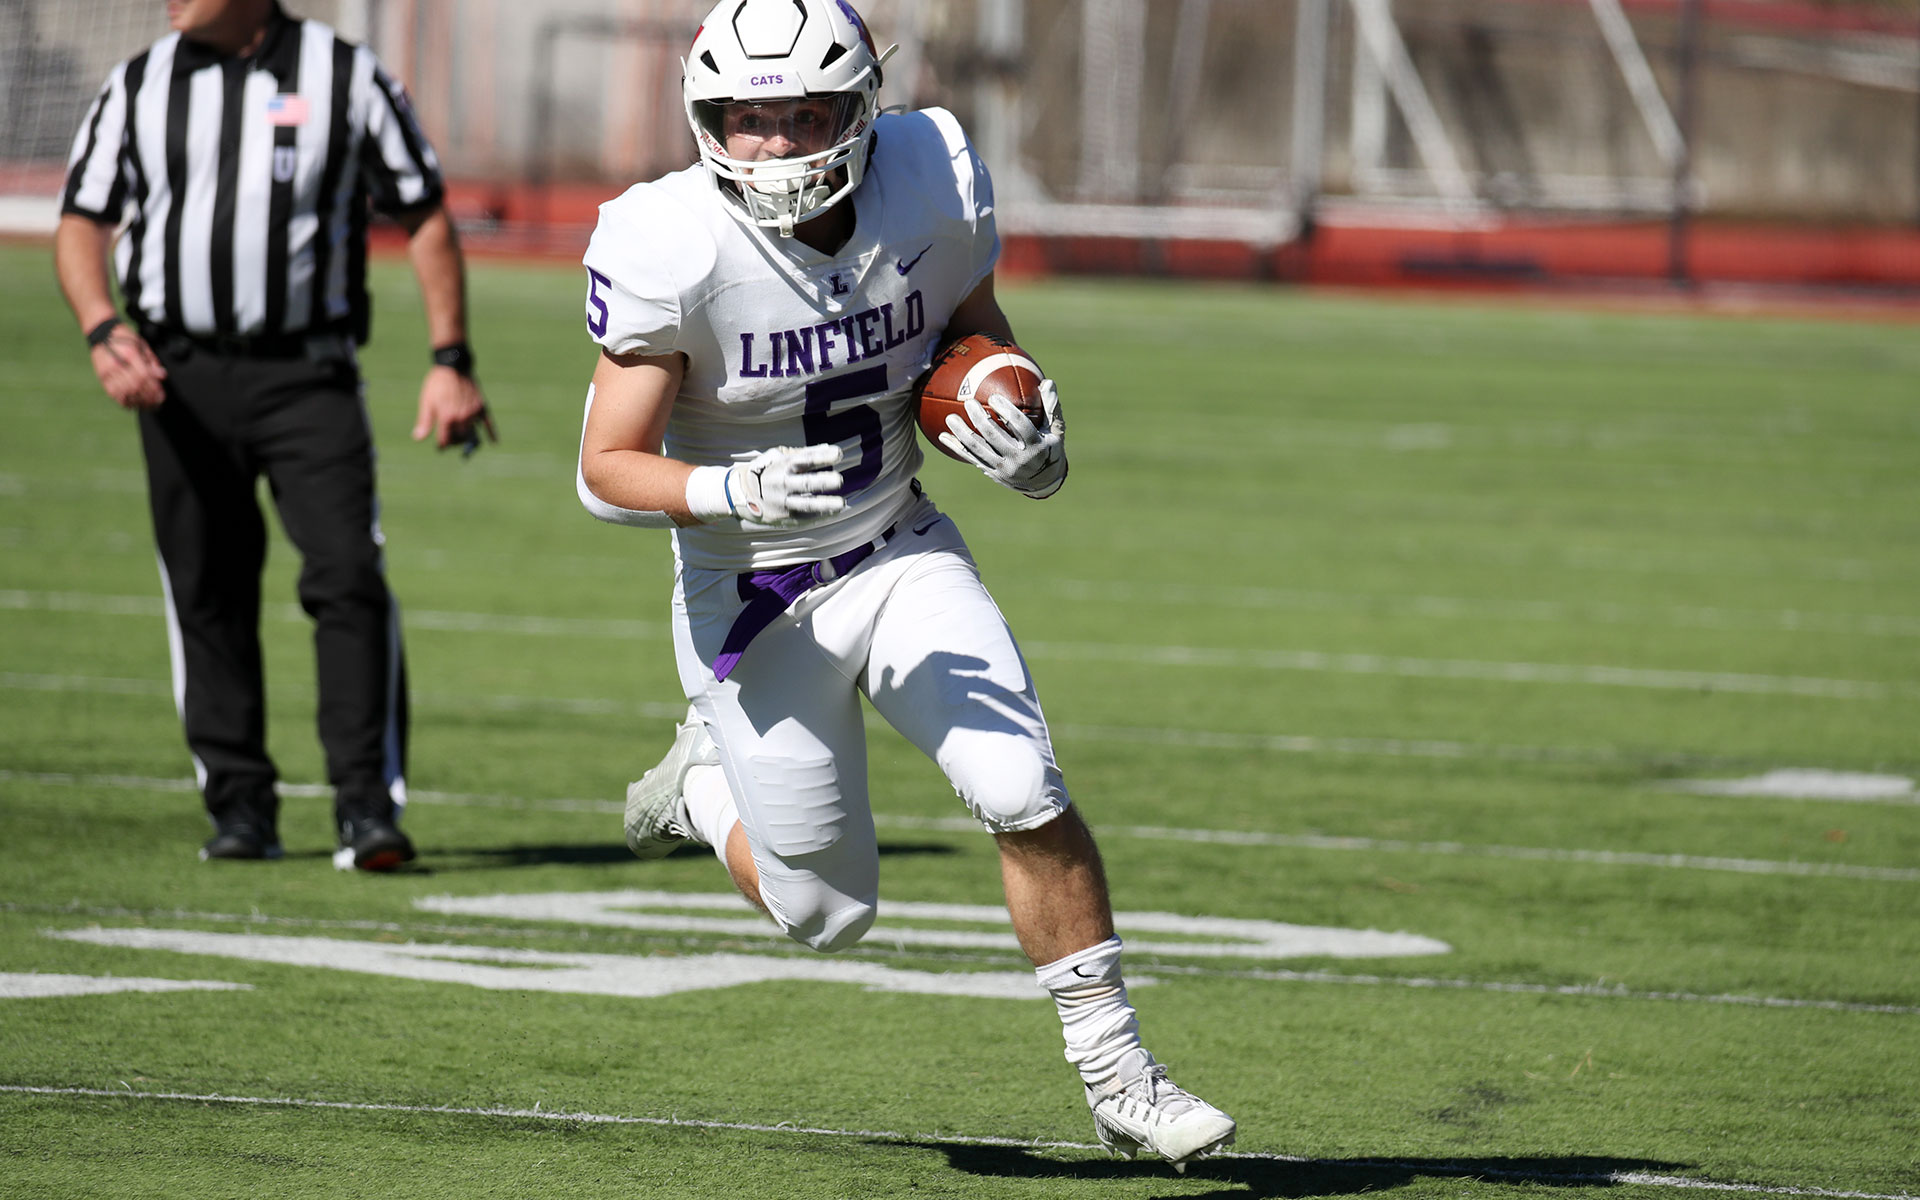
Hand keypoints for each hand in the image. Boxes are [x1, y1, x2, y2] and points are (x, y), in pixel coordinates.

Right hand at [89, 327, 166, 409]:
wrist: (101, 331)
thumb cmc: (124, 337)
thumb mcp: (142, 344)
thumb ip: (152, 361)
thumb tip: (162, 375)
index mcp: (130, 353)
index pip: (143, 376)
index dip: (153, 387)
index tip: (161, 394)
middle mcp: (117, 363)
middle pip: (135, 386)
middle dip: (148, 397)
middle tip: (158, 402)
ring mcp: (107, 371)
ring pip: (124, 392)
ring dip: (138, 401)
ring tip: (148, 405)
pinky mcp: (102, 376)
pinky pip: (113, 393)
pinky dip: (124, 401)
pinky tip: (133, 405)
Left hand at [414, 365, 495, 453]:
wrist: (453, 366)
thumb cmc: (437, 384)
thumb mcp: (427, 402)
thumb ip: (425, 421)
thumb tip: (418, 438)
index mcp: (447, 418)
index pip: (445, 441)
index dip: (442, 446)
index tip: (440, 447)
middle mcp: (462, 418)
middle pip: (459, 440)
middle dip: (454, 442)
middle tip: (450, 440)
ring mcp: (473, 413)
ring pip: (471, 433)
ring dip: (466, 438)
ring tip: (461, 438)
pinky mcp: (481, 407)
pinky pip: (488, 423)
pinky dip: (492, 433)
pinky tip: (493, 442)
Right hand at [727, 444, 846, 525]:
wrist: (739, 493)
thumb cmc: (765, 470)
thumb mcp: (778, 456)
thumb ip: (804, 453)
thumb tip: (829, 447)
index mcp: (782, 465)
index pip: (805, 459)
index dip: (822, 456)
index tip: (839, 453)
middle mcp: (782, 484)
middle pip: (805, 484)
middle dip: (822, 482)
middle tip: (839, 480)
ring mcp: (783, 502)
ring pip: (806, 505)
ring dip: (825, 505)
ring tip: (842, 504)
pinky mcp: (783, 517)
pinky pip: (804, 518)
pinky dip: (819, 516)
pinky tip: (833, 513)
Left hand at [937, 377, 1066, 498]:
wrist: (1044, 483)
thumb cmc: (1050, 449)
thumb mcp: (1056, 431)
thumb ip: (1052, 407)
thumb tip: (1048, 381)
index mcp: (1036, 446)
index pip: (1020, 426)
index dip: (1006, 411)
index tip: (994, 397)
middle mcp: (1018, 459)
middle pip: (994, 436)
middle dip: (979, 418)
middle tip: (969, 402)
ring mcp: (1003, 468)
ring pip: (978, 449)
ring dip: (962, 433)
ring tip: (950, 418)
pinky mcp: (993, 473)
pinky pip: (971, 458)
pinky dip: (956, 447)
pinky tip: (942, 436)